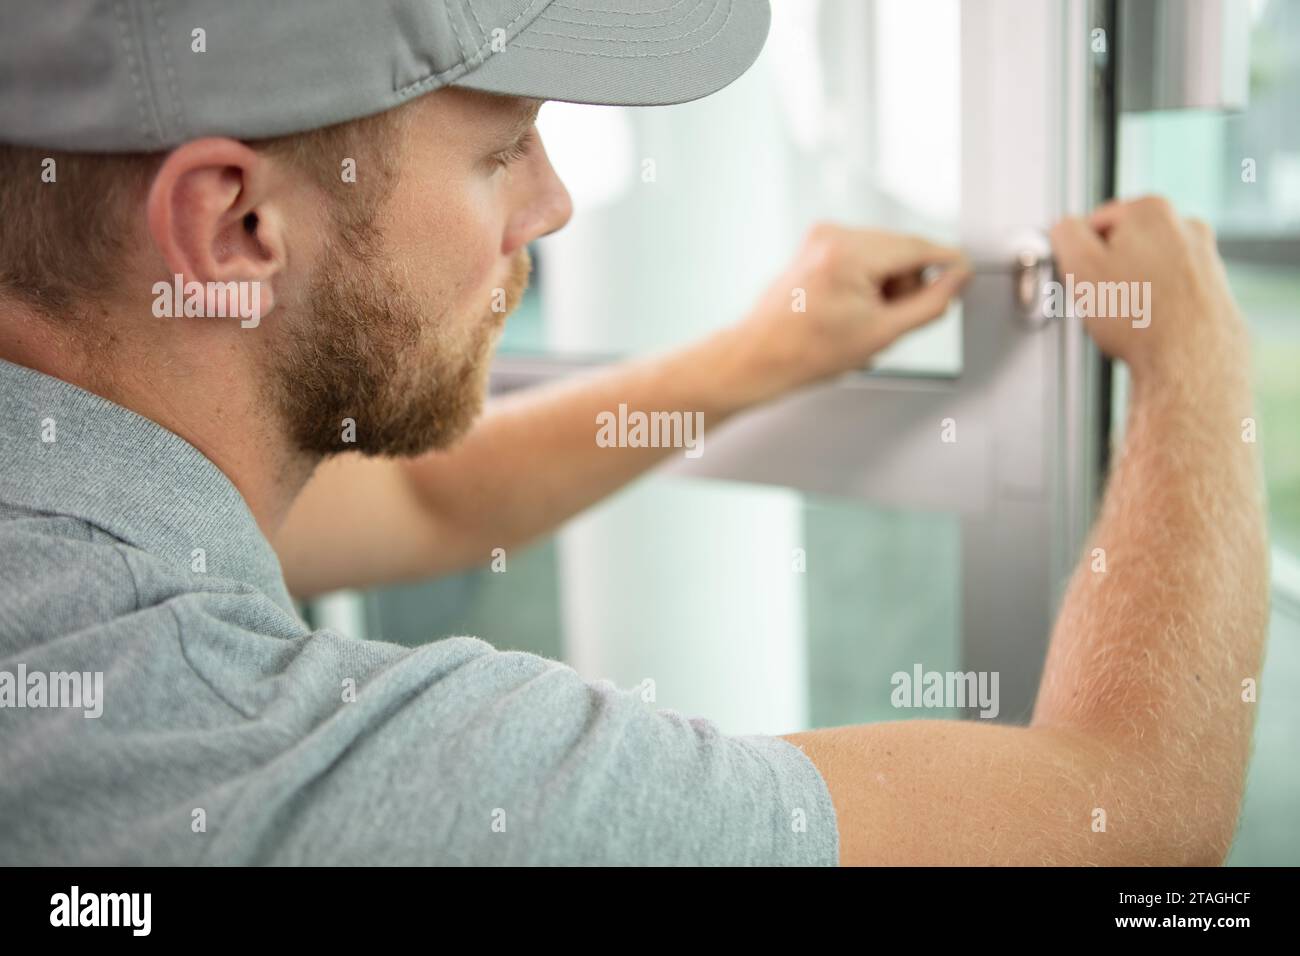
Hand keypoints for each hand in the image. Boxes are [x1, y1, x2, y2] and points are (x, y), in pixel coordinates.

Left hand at [730, 222, 970, 402]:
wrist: (761, 356)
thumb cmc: (808, 352)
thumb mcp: (883, 333)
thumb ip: (930, 303)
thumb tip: (957, 278)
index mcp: (848, 254)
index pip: (917, 246)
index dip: (947, 262)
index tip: (965, 272)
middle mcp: (832, 235)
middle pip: (902, 248)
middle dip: (906, 282)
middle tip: (885, 318)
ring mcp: (822, 236)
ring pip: (884, 251)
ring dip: (886, 282)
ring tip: (861, 314)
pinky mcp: (817, 243)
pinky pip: (863, 254)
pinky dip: (867, 278)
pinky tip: (850, 304)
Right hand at [1049, 196, 1248, 388]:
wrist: (1190, 361)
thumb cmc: (1141, 318)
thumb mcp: (1080, 267)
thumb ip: (1065, 234)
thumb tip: (1065, 228)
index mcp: (1150, 210)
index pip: (1095, 223)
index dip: (1080, 254)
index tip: (1080, 277)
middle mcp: (1184, 225)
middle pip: (1124, 243)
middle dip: (1107, 270)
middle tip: (1099, 300)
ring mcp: (1203, 255)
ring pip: (1146, 267)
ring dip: (1130, 289)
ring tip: (1124, 318)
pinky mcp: (1213, 286)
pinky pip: (1168, 289)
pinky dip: (1153, 304)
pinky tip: (1146, 325)